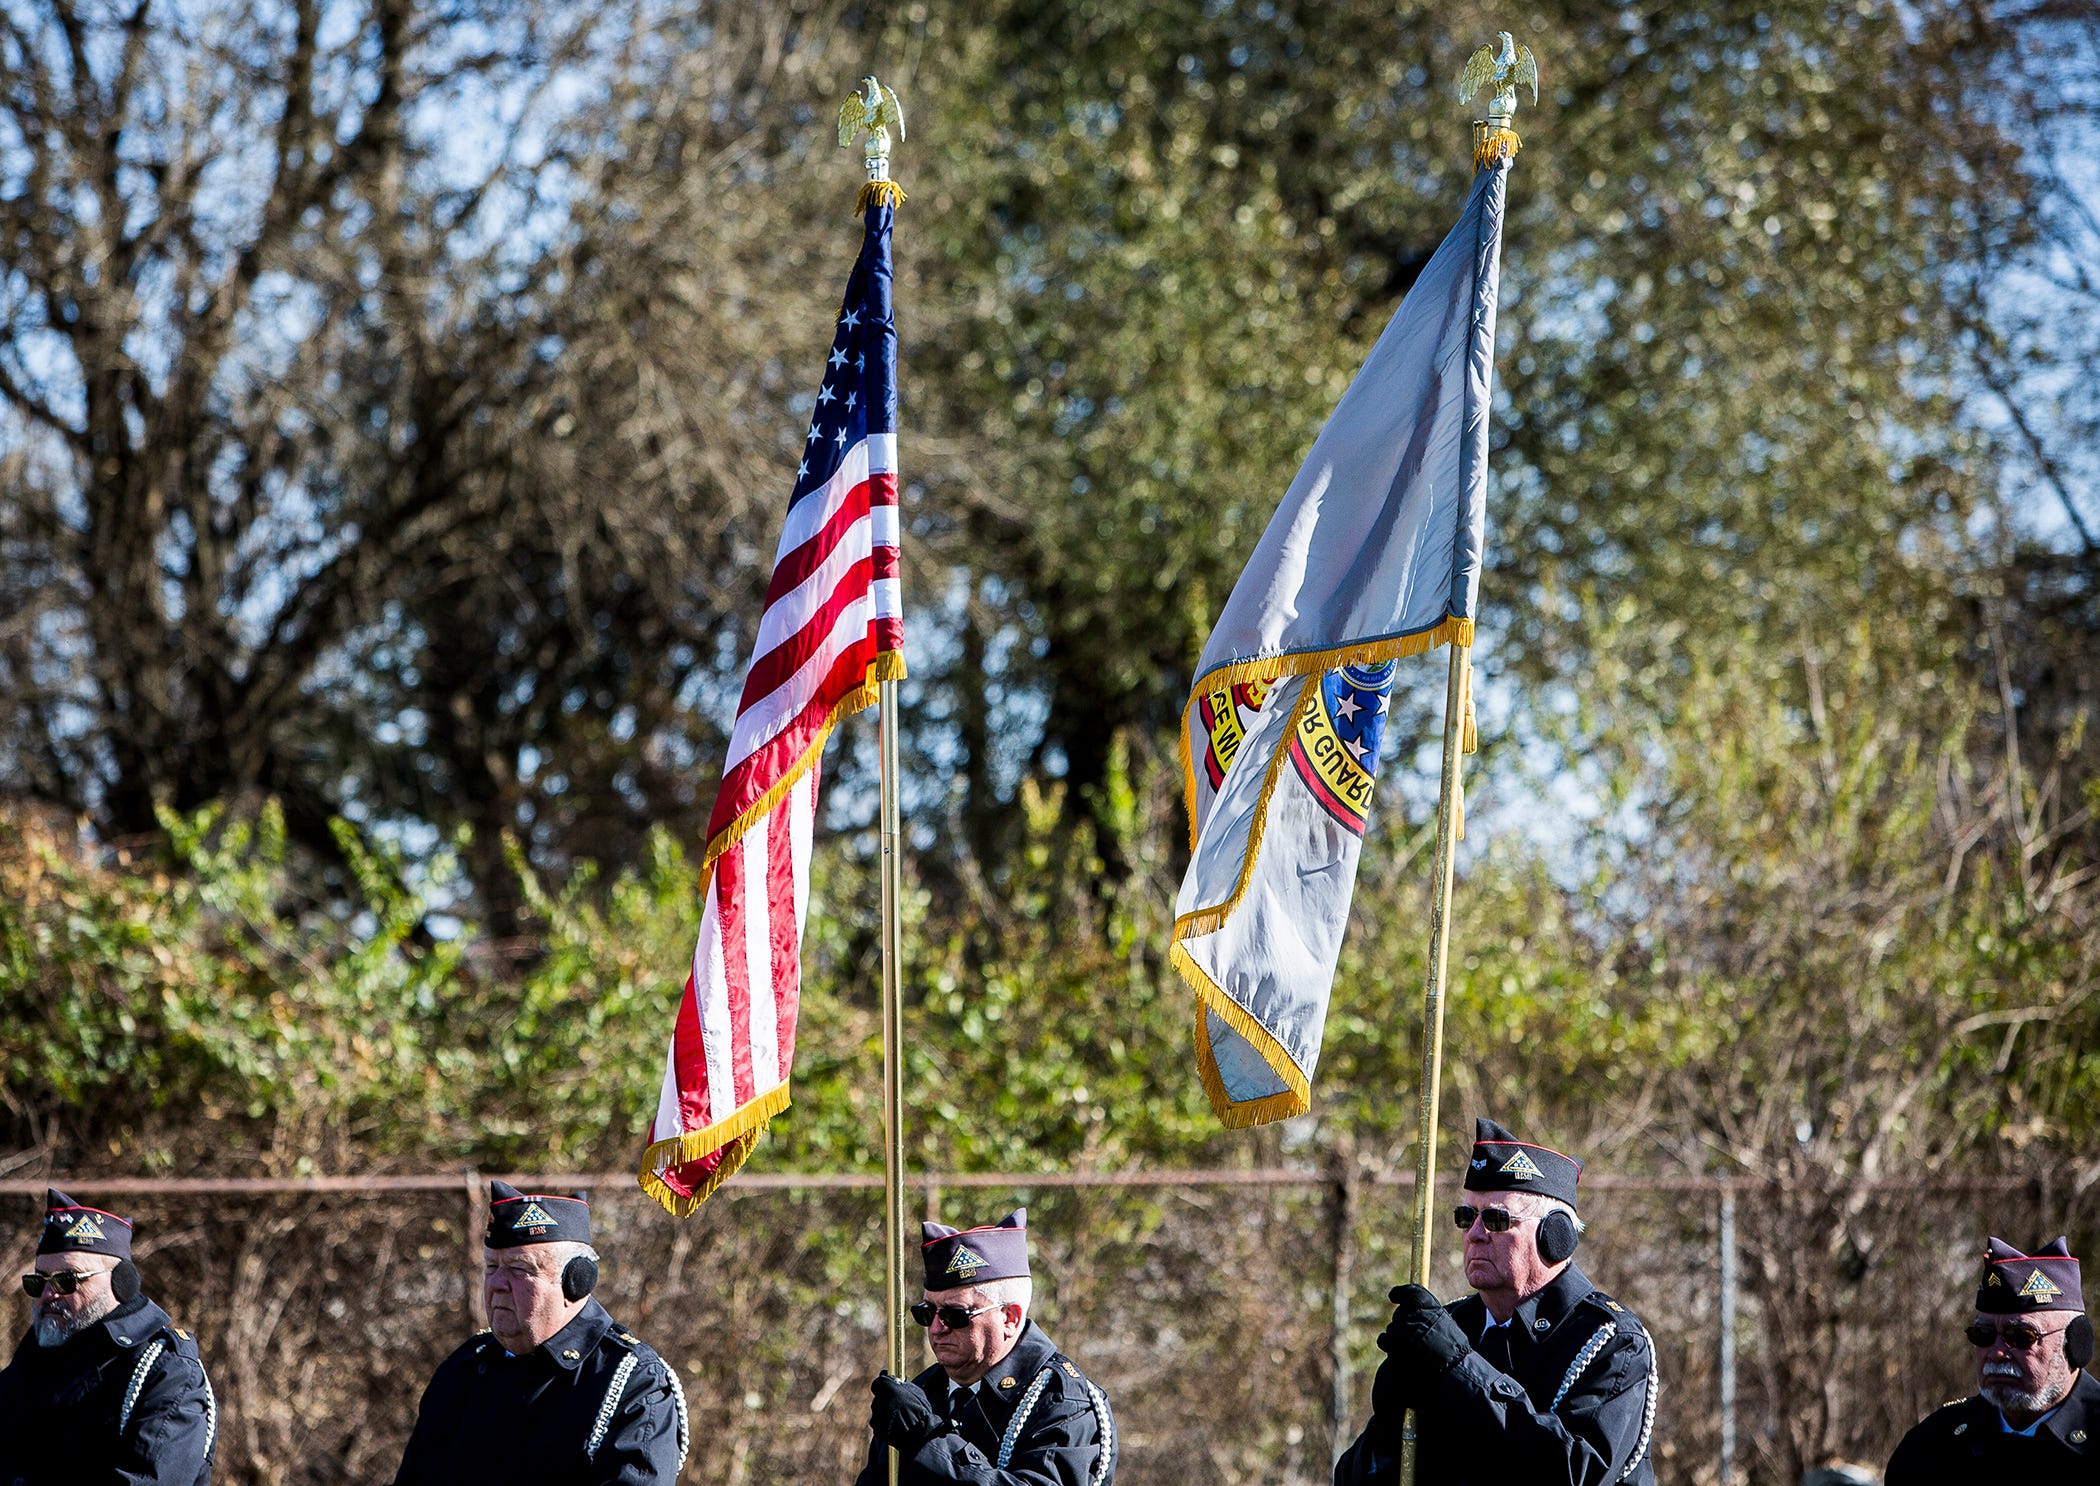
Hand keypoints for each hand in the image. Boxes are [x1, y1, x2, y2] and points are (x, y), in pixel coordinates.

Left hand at [870, 1372, 943, 1452]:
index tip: (889, 1388)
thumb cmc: (921, 1413)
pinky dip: (884, 1425)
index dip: (883, 1385)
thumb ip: (903, 1384)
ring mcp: (877, 1417)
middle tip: (898, 1406)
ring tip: (899, 1419)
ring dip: (885, 1413)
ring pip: (878, 1411)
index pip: (878, 1383)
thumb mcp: (916, 1393)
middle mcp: (880, 1402)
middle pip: (878, 1398)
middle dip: (885, 1400)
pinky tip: (896, 1427)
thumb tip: (894, 1378)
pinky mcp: (877, 1431)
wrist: (920, 1437)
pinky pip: (878, 1424)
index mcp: (889, 1390)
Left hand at [1372, 1283, 1470, 1404]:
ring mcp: (1403, 1330)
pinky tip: (1397, 1351)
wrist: (1453, 1375)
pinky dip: (1388, 1343)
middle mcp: (1414, 1315)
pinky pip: (1384, 1339)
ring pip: (1393, 1328)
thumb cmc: (1453, 1354)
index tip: (1393, 1296)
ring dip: (1398, 1337)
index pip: (1411, 1293)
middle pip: (1400, 1314)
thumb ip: (1428, 1316)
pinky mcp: (1394, 1345)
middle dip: (1405, 1324)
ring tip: (1414, 1351)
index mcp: (1430, 1308)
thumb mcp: (1446, 1327)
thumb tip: (1409, 1310)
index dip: (1401, 1293)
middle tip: (1417, 1339)